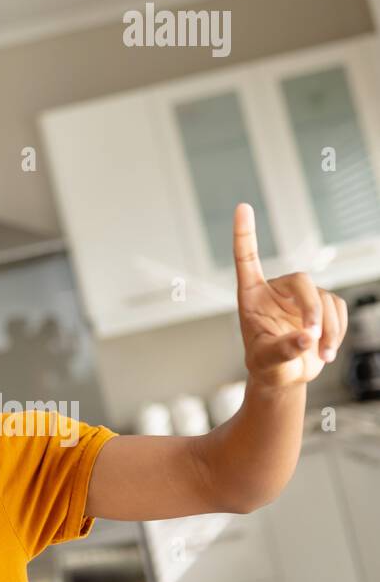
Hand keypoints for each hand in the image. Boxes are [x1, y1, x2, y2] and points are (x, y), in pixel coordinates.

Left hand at [233, 203, 347, 387]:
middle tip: (312, 337)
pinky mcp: (321, 306)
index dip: (244, 233)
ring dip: (328, 328)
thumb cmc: (266, 364)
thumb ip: (283, 350)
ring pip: (324, 299)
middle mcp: (276, 290)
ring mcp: (300, 297)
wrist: (284, 375)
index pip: (246, 258)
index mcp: (251, 295)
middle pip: (301, 281)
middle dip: (311, 309)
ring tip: (321, 355)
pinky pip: (338, 309)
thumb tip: (306, 339)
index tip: (242, 207)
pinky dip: (338, 330)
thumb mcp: (267, 361)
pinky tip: (327, 349)